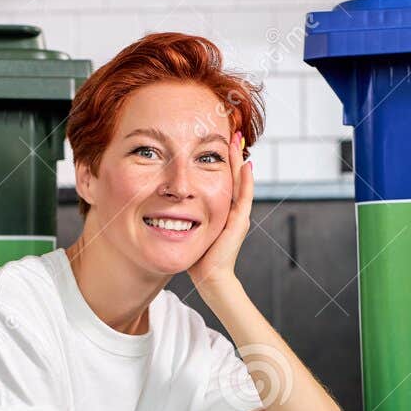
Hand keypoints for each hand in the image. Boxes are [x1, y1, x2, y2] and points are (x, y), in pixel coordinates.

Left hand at [188, 130, 253, 292]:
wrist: (208, 277)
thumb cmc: (196, 257)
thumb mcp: (189, 228)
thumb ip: (183, 215)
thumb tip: (165, 201)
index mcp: (220, 209)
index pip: (221, 178)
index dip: (220, 160)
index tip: (216, 141)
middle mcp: (232, 209)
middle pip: (233, 175)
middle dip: (232, 154)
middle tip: (231, 133)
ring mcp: (238, 215)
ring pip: (240, 181)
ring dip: (239, 161)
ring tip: (236, 141)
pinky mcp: (239, 222)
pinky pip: (244, 196)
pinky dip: (245, 180)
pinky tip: (244, 165)